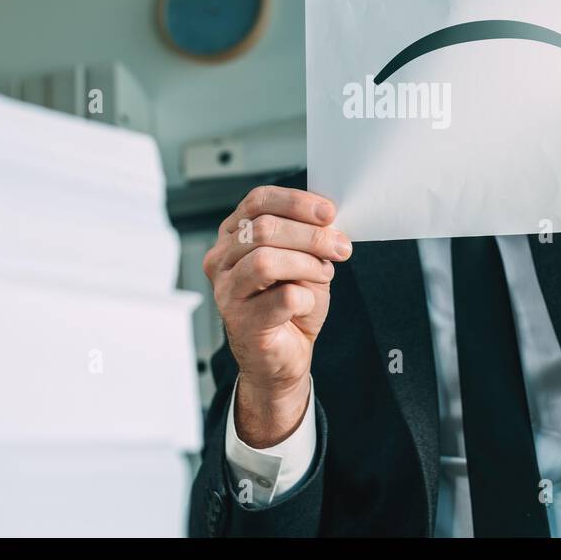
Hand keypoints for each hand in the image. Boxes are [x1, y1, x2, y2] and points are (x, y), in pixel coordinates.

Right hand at [203, 186, 351, 446]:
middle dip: (311, 235)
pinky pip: (281, 297)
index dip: (295, 201)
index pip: (257, 202)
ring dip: (306, 263)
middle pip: (262, 229)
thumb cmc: (288, 305)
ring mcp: (226, 292)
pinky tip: (307, 302)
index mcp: (233, 236)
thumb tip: (328, 219)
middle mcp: (221, 261)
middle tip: (339, 246)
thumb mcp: (303, 261)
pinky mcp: (241, 321)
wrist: (281, 358)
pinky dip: (305, 297)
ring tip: (323, 272)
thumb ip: (308, 238)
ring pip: (265, 260)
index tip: (328, 212)